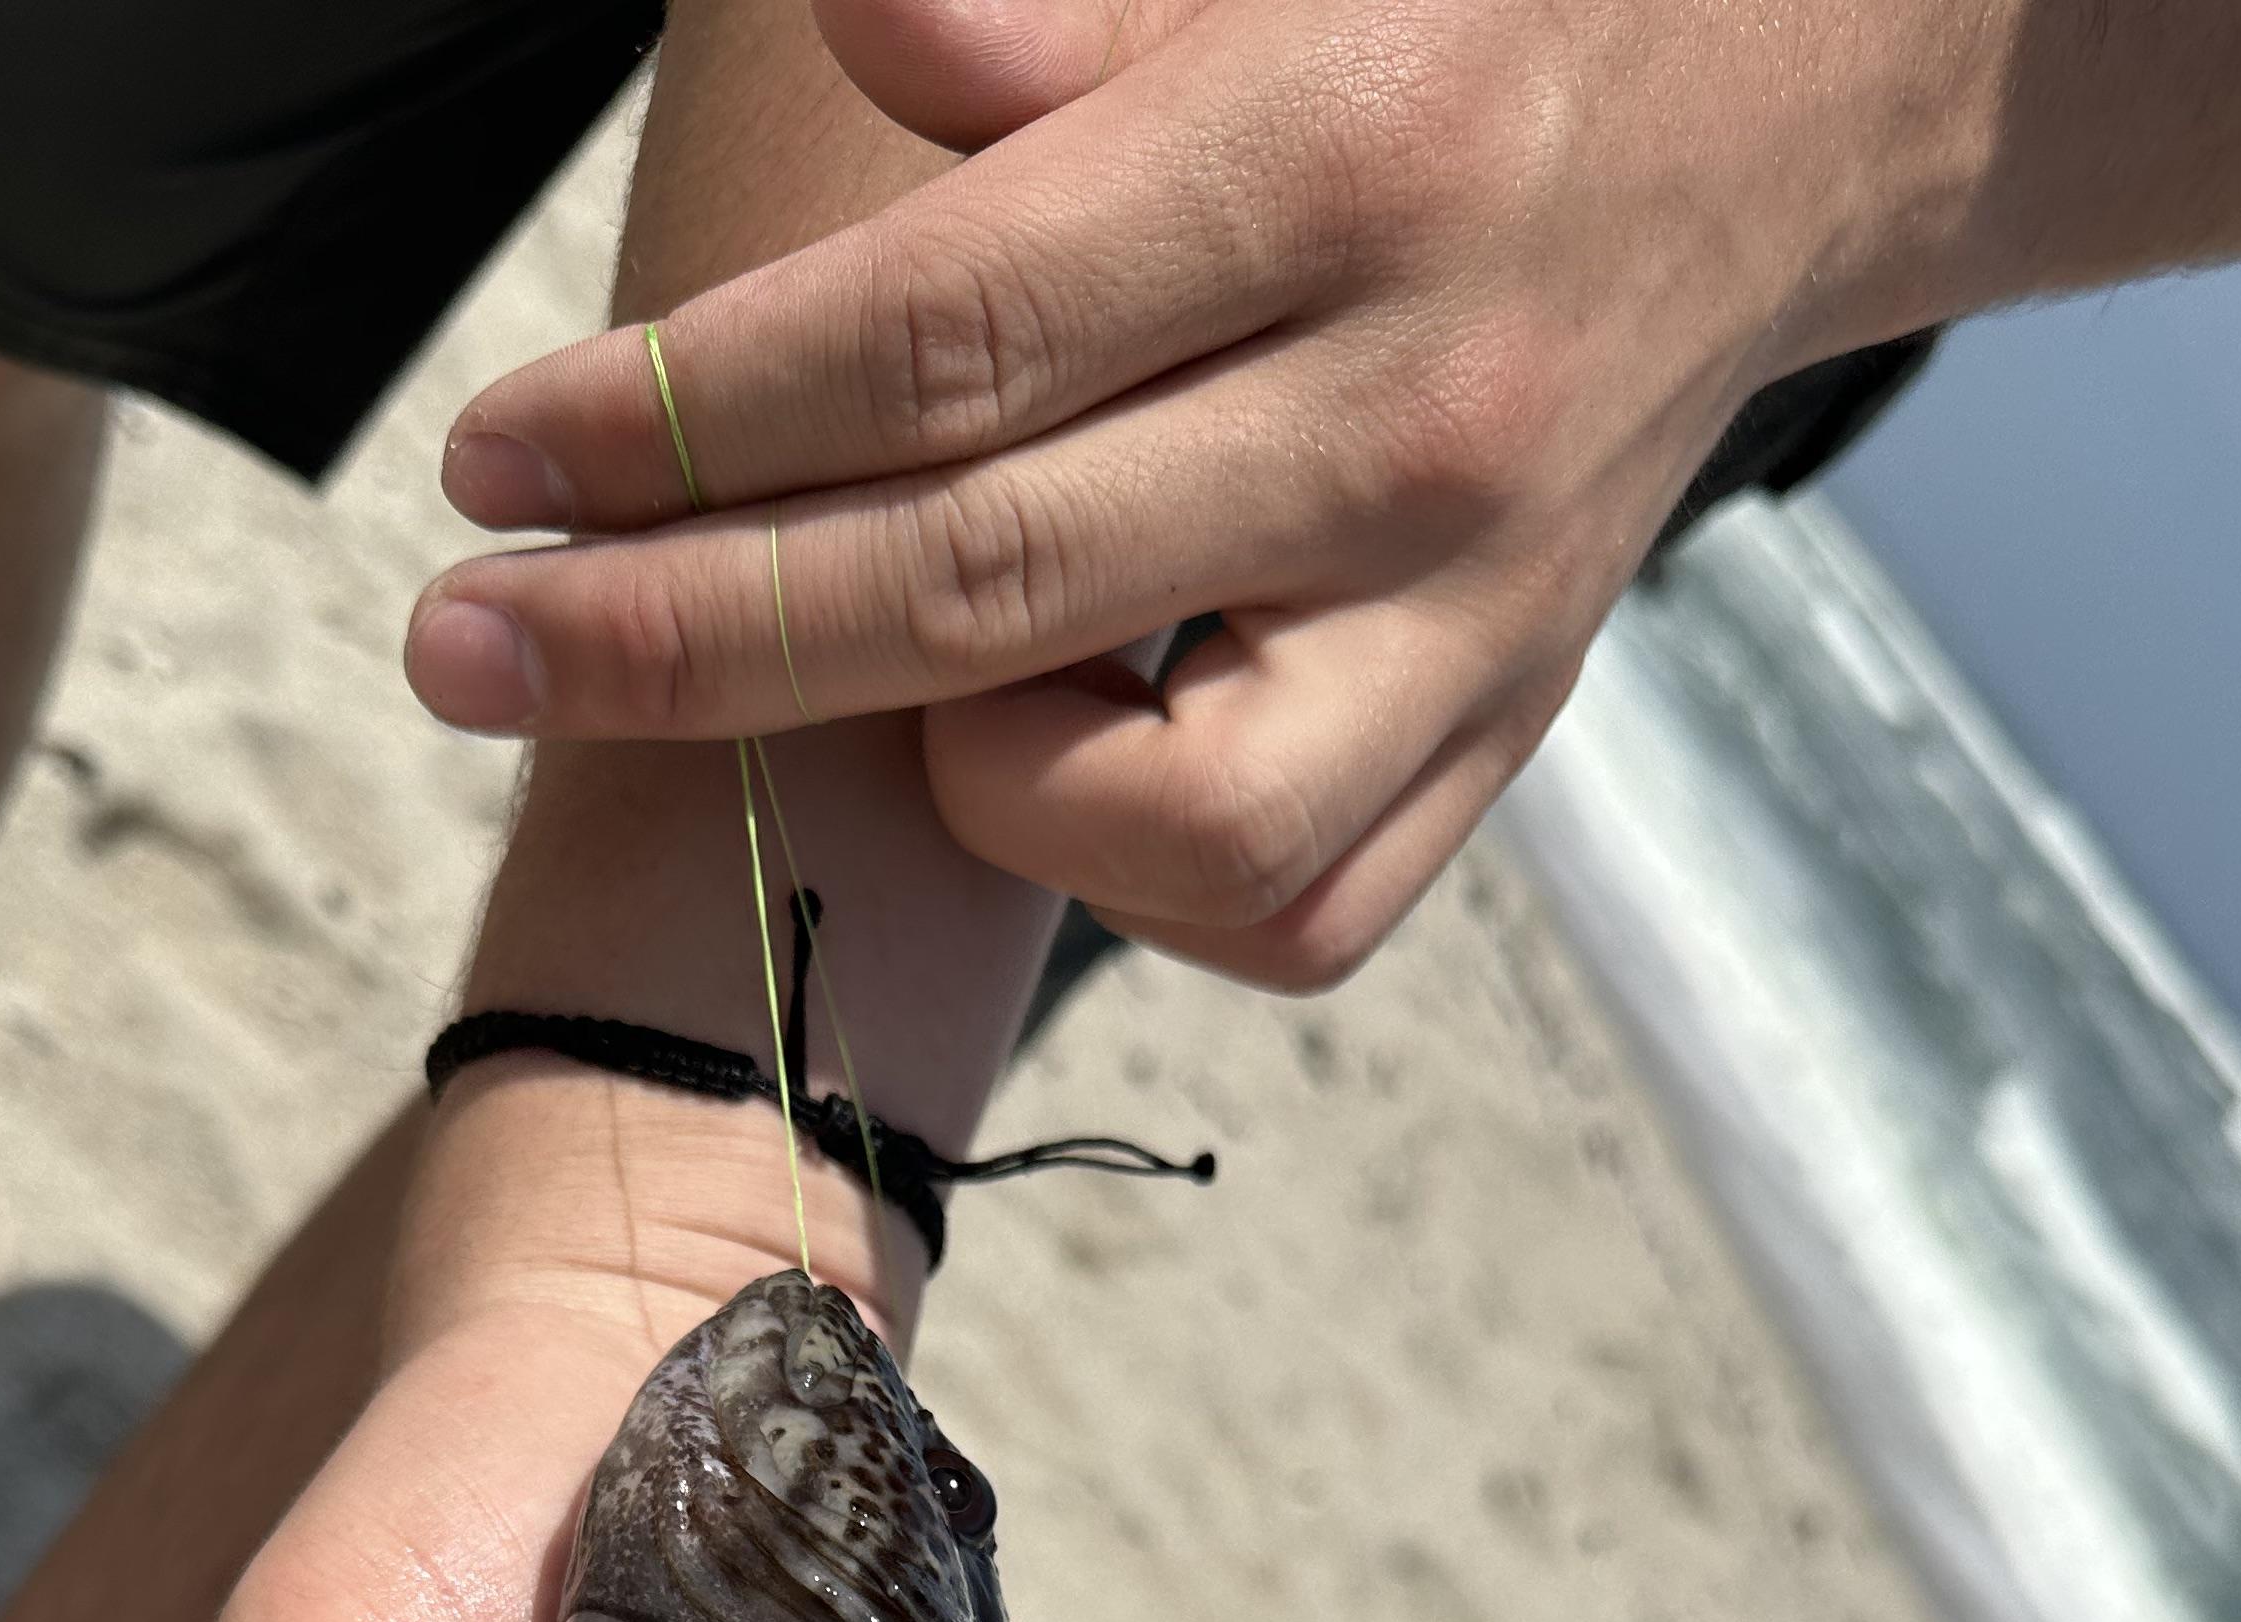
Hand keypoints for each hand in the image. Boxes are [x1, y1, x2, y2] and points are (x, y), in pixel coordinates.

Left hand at [407, 0, 1989, 986]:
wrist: (1777, 114)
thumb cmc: (1447, 22)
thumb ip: (1050, 10)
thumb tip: (864, 18)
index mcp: (1340, 158)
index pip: (947, 334)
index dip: (686, 419)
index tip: (494, 466)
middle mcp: (1416, 418)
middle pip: (981, 583)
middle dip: (684, 635)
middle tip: (463, 648)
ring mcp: (1477, 616)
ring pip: (1173, 821)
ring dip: (964, 776)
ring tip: (890, 676)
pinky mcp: (1505, 738)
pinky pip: (1291, 912)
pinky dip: (1131, 877)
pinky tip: (1058, 749)